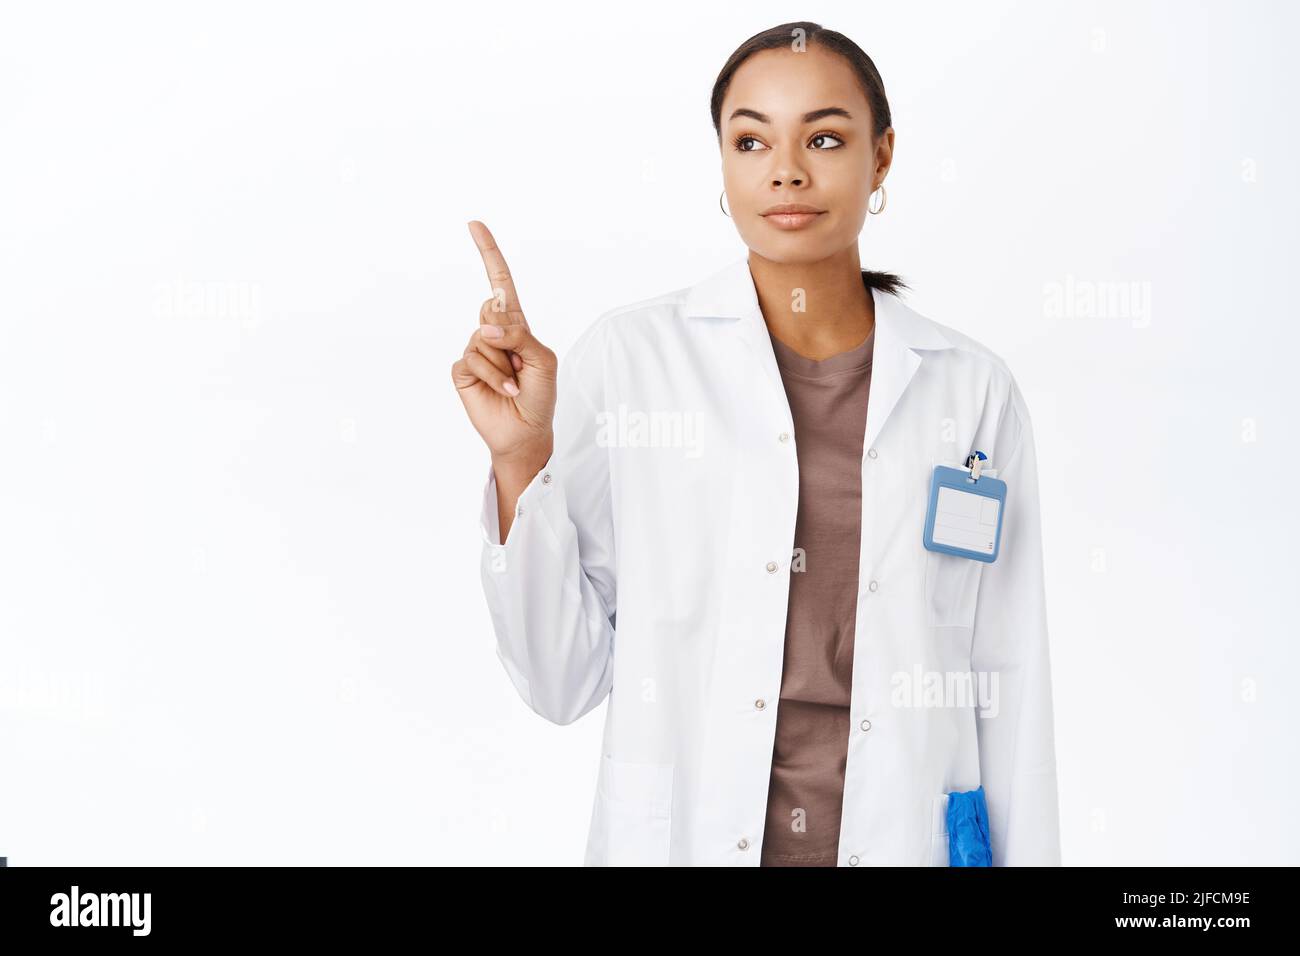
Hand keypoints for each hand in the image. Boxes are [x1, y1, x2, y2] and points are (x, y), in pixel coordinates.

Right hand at [452, 221, 556, 470]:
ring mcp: (476, 350)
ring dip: (504, 365)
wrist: (526, 431)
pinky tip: (505, 390)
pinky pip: (473, 360)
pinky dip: (494, 376)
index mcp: (515, 324)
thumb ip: (519, 335)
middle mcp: (492, 333)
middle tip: (522, 364)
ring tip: (515, 383)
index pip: (499, 283)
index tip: (474, 225)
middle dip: (510, 336)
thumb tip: (485, 327)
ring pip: (483, 339)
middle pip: (491, 310)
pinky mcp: (463, 370)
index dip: (488, 254)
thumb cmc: (540, 395)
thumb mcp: (542, 360)